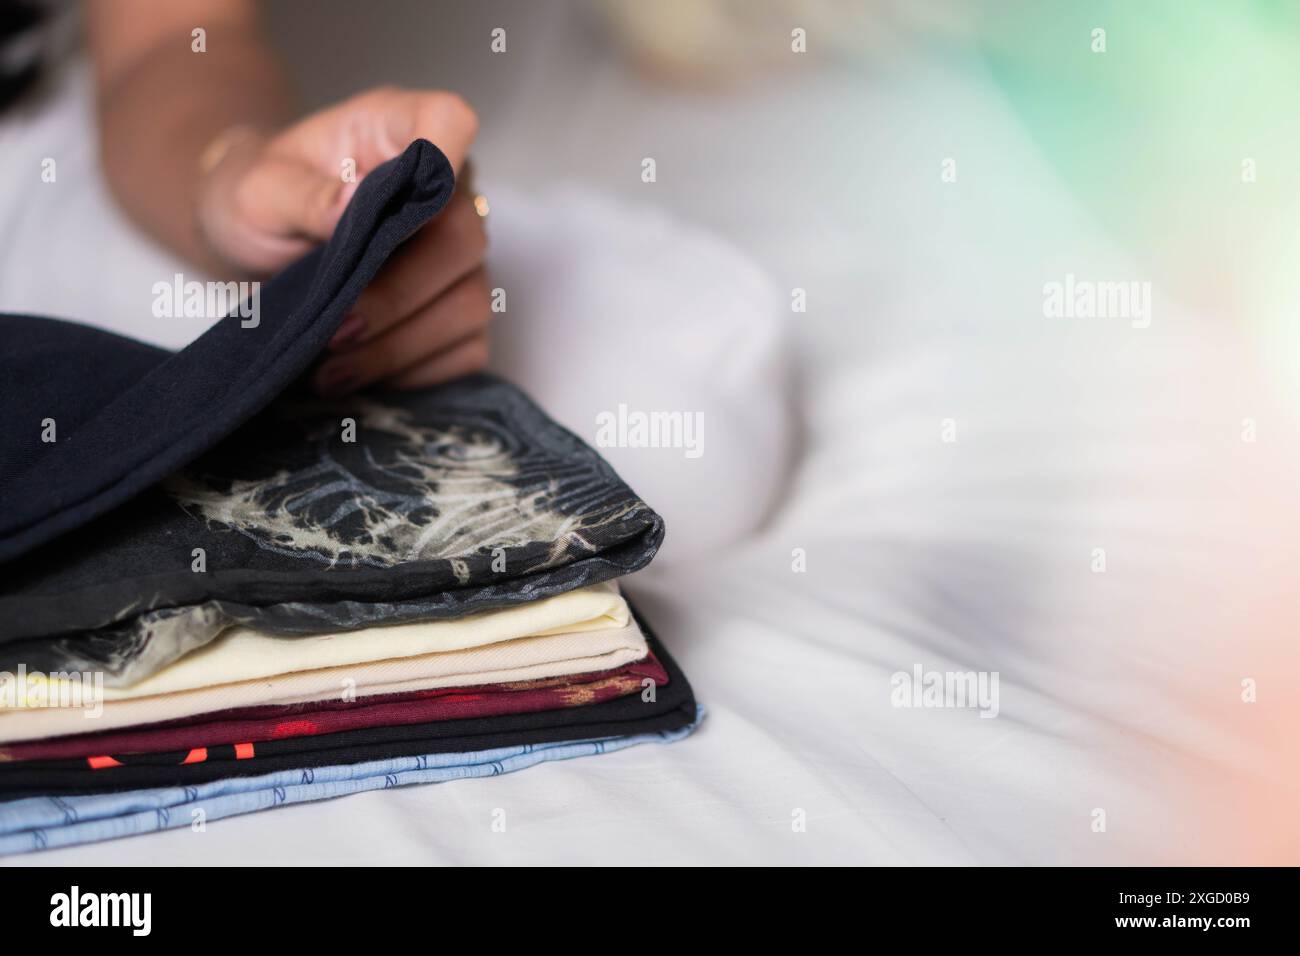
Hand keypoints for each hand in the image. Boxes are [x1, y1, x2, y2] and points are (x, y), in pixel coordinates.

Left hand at [195, 86, 491, 393]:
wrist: (254, 239)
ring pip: (468, 304)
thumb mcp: (257, 188)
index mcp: (399, 131)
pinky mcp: (456, 306)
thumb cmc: (259, 199)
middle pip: (463, 240)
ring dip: (401, 347)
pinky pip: (465, 349)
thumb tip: (353, 202)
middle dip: (397, 296)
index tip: (399, 206)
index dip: (440, 160)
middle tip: (335, 330)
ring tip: (333, 371)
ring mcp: (458, 253)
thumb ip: (303, 194)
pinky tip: (364, 373)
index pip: (450, 122)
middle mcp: (445, 189)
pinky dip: (415, 370)